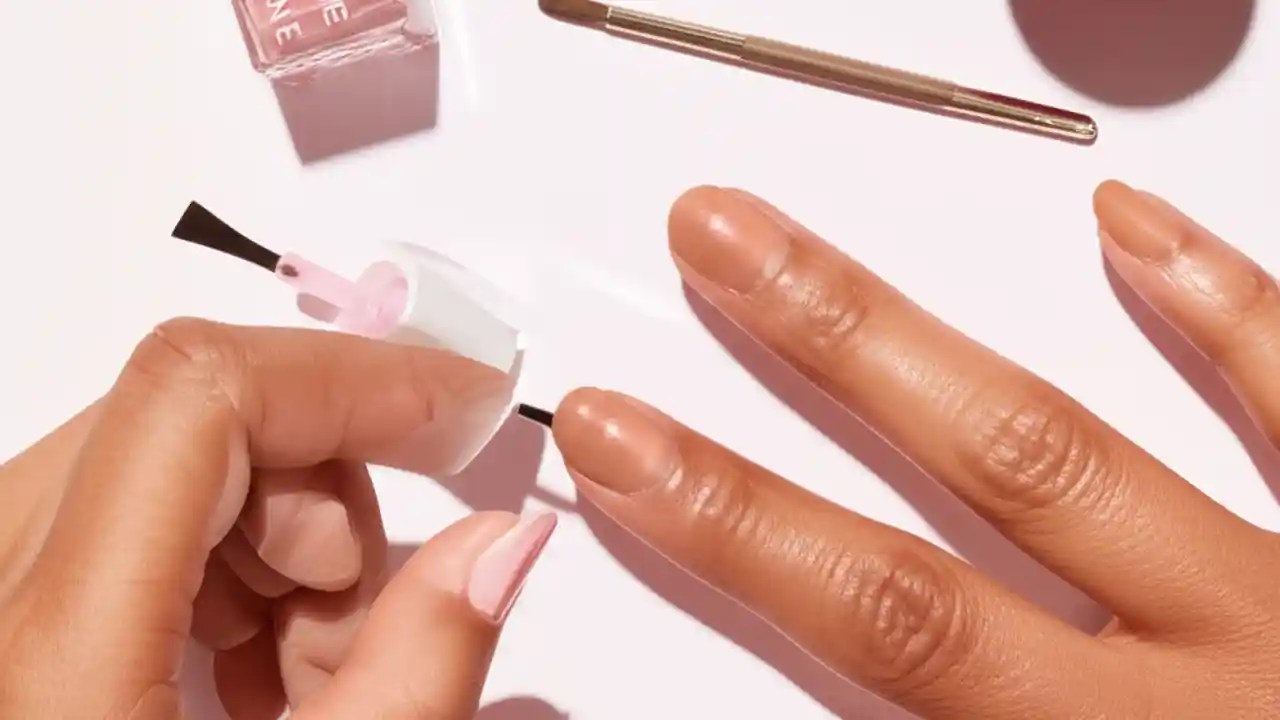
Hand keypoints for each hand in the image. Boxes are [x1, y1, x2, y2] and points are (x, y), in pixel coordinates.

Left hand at [0, 322, 554, 718]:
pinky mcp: (11, 603)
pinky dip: (231, 571)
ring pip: (178, 464)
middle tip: (369, 623)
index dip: (353, 379)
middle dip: (330, 503)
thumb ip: (422, 670)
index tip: (455, 412)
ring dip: (286, 547)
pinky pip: (142, 516)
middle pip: (200, 424)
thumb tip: (504, 544)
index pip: (202, 395)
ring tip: (309, 681)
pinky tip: (254, 678)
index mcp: (48, 640)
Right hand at [553, 183, 1279, 717]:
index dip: (737, 533)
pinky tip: (1137, 232)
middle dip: (812, 375)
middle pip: (949, 513)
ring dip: (925, 341)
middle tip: (714, 261)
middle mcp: (1202, 685)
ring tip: (819, 250)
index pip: (883, 631)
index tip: (637, 453)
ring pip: (1075, 449)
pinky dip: (1228, 315)